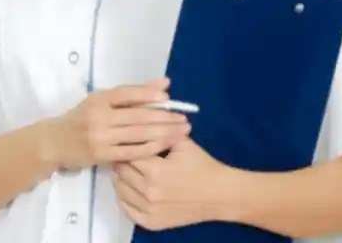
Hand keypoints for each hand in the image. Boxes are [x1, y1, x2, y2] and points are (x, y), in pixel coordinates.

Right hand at [51, 77, 191, 170]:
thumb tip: (165, 83)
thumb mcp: (101, 101)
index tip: (167, 96)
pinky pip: (132, 151)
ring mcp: (100, 137)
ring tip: (182, 132)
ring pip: (138, 134)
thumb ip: (132, 94)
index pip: (125, 93)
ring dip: (163, 133)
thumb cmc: (82, 118)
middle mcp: (99, 116)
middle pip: (137, 116)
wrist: (55, 142)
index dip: (147, 93)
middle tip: (185, 119)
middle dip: (164, 118)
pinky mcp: (102, 155)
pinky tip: (165, 146)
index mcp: (98, 99)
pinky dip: (151, 148)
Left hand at [113, 136, 237, 230]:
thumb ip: (159, 131)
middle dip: (124, 161)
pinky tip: (132, 189)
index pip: (127, 153)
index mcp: (155, 170)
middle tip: (129, 157)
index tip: (129, 143)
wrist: (221, 194)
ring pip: (120, 189)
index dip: (129, 146)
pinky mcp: (152, 222)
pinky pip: (127, 209)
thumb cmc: (202, 165)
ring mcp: (149, 209)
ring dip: (123, 179)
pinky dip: (126, 199)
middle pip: (120, 171)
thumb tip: (138, 120)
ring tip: (131, 172)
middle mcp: (149, 191)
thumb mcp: (182, 142)